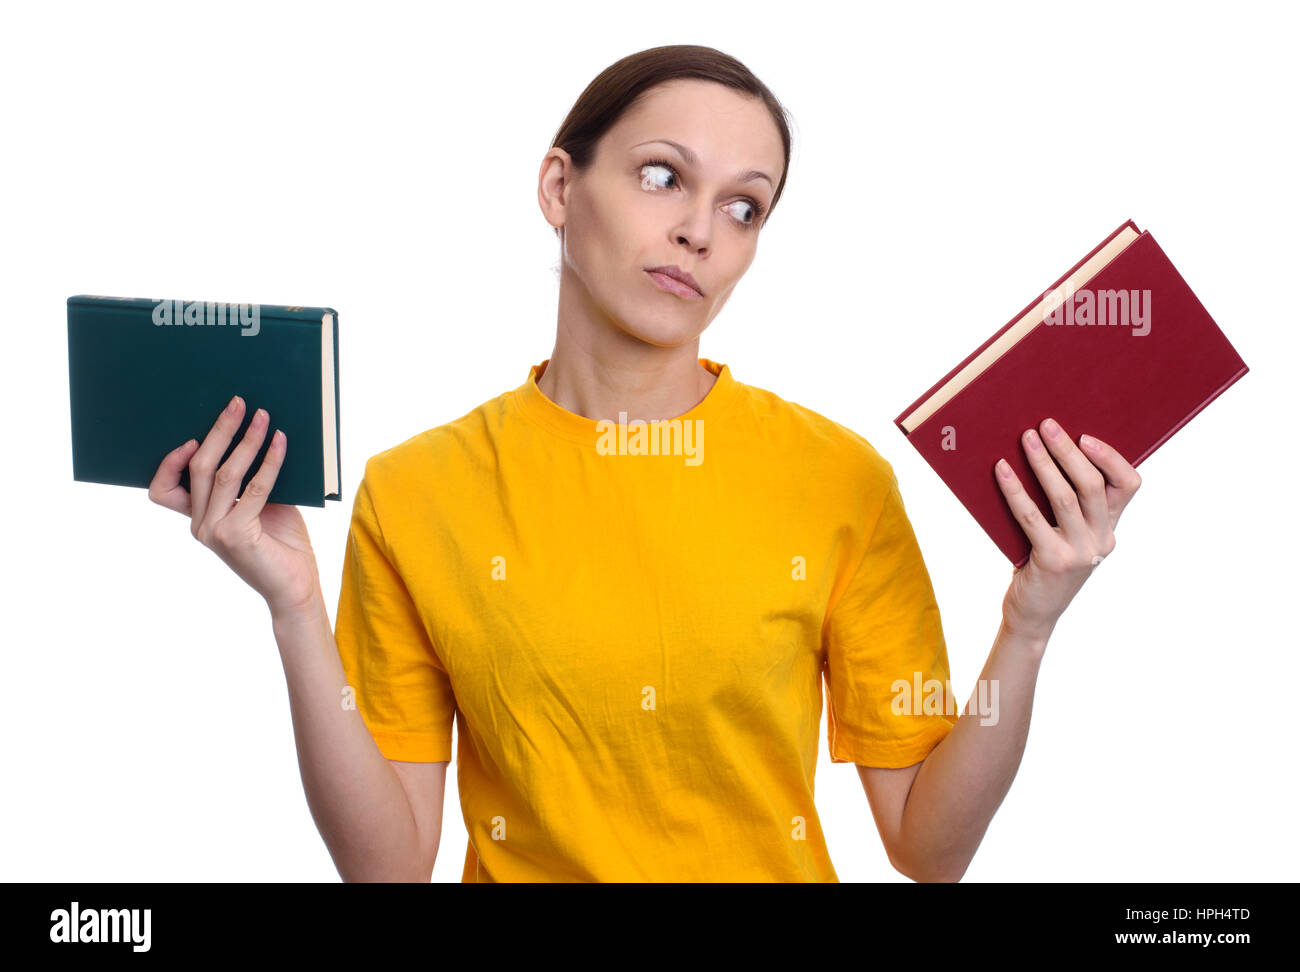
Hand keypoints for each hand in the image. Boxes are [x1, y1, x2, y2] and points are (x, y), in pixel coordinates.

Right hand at [149, 395, 322, 617]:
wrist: (296, 587)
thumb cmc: (282, 546)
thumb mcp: (262, 506)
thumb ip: (249, 480)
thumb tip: (256, 433)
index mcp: (199, 519)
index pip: (163, 489)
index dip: (171, 461)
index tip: (193, 434)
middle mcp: (200, 526)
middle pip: (198, 468)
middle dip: (219, 431)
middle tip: (236, 403)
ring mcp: (215, 531)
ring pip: (223, 473)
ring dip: (246, 439)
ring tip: (263, 417)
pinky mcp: (237, 535)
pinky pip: (254, 487)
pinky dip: (269, 461)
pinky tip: (281, 443)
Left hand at [994, 418, 1141, 642]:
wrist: (1034, 614)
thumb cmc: (1044, 563)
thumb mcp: (1066, 534)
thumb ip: (1067, 504)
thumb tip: (1043, 448)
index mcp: (1109, 527)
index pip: (1128, 484)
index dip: (1110, 457)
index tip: (1086, 435)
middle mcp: (1101, 539)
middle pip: (1093, 484)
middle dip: (1068, 451)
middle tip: (1046, 425)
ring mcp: (1080, 552)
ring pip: (1065, 498)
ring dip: (1044, 464)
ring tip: (1026, 438)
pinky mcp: (1053, 561)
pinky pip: (1030, 517)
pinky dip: (1015, 490)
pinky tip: (1000, 470)